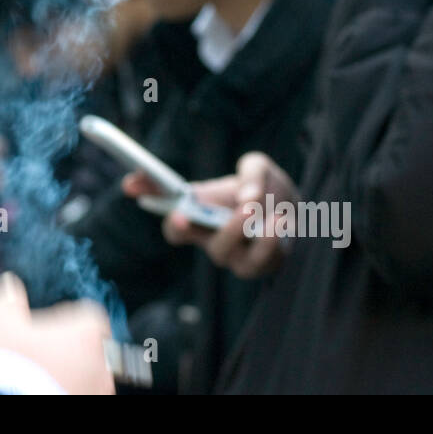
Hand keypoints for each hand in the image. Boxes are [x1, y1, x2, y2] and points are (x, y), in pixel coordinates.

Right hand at [0, 272, 114, 394]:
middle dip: (72, 350)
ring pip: (90, 379)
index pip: (92, 316)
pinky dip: (66, 392)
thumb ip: (7, 298)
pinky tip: (40, 394)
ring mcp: (96, 394)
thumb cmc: (8, 366)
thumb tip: (9, 284)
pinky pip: (81, 394)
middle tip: (42, 356)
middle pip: (94, 349)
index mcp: (87, 333)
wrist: (3, 406)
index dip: (69, 319)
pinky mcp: (88, 409)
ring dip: (70, 375)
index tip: (49, 327)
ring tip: (38, 381)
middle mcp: (101, 365)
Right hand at [122, 151, 299, 277]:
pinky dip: (270, 240)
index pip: (170, 222)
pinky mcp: (263, 266)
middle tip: (208, 209)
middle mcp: (211, 239)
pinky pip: (261, 260)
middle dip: (193, 225)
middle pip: (194, 240)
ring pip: (225, 253)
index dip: (153, 203)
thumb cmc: (267, 190)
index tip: (134, 186)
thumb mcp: (258, 167)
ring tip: (252, 206)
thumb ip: (250, 171)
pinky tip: (280, 219)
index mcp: (199, 215)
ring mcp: (236, 257)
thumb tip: (247, 194)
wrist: (298, 210)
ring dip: (235, 230)